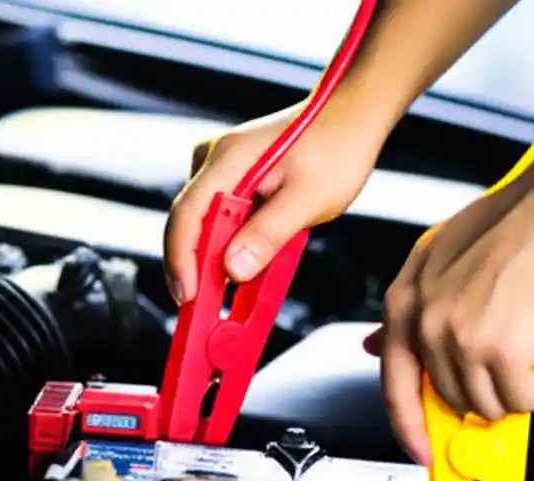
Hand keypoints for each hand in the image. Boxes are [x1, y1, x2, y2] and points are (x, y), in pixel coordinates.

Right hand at [163, 99, 384, 303]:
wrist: (352, 116)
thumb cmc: (338, 148)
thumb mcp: (309, 199)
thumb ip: (268, 234)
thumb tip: (232, 271)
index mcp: (229, 159)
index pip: (186, 214)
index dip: (181, 259)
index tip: (188, 296)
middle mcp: (214, 159)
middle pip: (187, 222)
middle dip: (192, 267)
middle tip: (200, 310)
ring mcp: (219, 167)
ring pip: (200, 223)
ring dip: (209, 259)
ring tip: (218, 296)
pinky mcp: (230, 176)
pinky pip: (216, 216)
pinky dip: (223, 245)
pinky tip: (238, 266)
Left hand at [368, 179, 533, 464]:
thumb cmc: (501, 227)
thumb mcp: (431, 262)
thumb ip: (408, 310)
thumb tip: (379, 347)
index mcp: (401, 304)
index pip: (393, 386)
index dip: (408, 427)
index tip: (421, 450)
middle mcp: (422, 325)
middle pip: (446, 399)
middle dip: (480, 395)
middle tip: (504, 375)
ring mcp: (458, 339)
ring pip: (484, 404)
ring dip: (512, 393)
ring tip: (526, 360)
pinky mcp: (499, 348)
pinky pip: (520, 399)